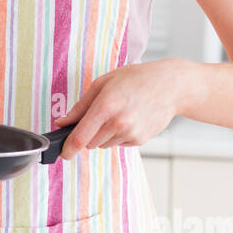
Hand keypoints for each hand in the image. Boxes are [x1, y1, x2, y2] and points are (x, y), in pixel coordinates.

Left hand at [51, 59, 189, 159]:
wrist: (170, 86)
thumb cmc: (135, 79)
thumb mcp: (103, 83)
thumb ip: (80, 106)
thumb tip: (62, 122)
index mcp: (105, 106)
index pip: (80, 137)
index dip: (67, 149)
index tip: (63, 153)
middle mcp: (118, 124)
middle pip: (89, 143)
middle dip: (87, 133)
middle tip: (99, 115)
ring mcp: (130, 134)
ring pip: (103, 144)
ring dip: (103, 134)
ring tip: (118, 113)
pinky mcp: (139, 141)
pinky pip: (118, 143)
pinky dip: (118, 135)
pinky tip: (129, 118)